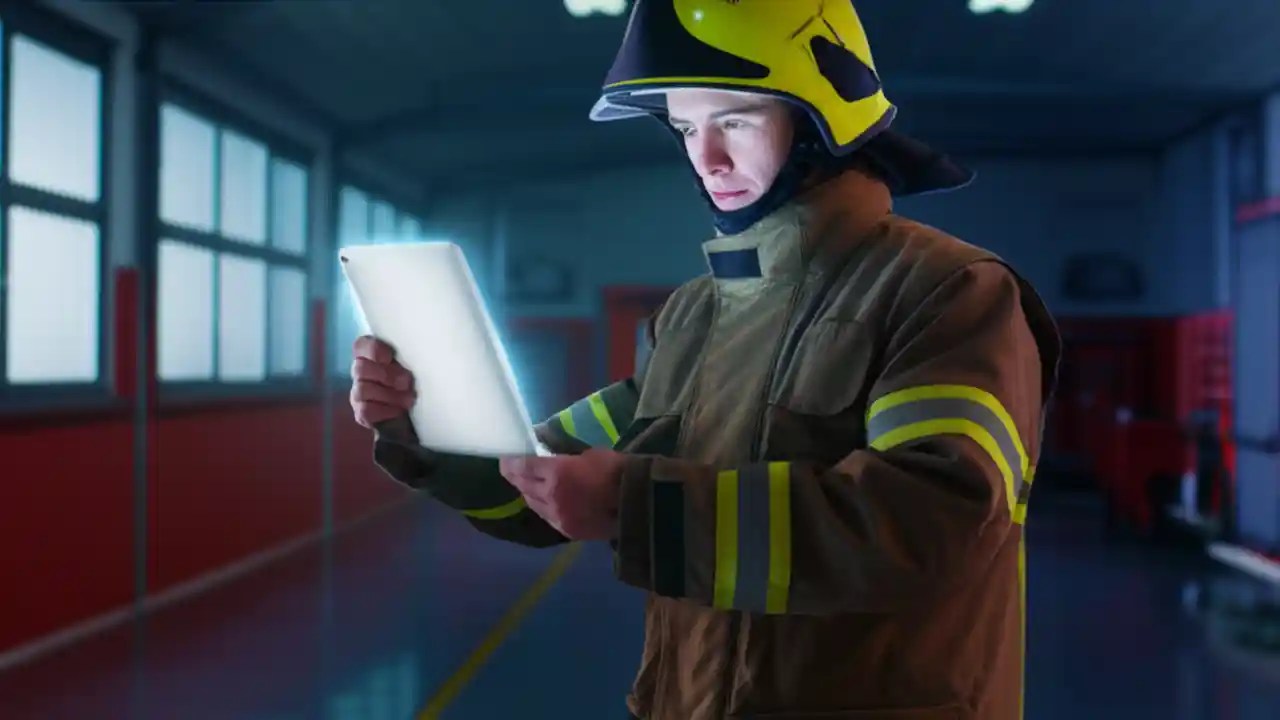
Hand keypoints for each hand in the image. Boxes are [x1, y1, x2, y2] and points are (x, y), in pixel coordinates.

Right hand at [350, 335, 415, 428]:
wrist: (414, 417)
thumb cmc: (415, 384)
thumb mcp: (413, 367)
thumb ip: (408, 356)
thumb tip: (420, 350)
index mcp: (371, 356)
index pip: (361, 346)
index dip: (373, 350)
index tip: (389, 357)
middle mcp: (360, 373)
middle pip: (361, 368)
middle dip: (387, 375)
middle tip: (406, 382)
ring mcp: (358, 394)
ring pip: (362, 390)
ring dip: (389, 394)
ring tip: (408, 398)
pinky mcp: (361, 414)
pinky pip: (366, 411)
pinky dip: (385, 410)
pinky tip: (399, 410)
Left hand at [499, 449, 629, 540]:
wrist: (639, 502)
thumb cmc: (618, 470)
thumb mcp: (589, 453)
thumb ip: (565, 457)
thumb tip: (552, 457)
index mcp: (557, 473)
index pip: (523, 467)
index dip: (511, 463)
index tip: (505, 459)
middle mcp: (551, 497)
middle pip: (523, 486)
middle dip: (516, 477)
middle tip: (512, 470)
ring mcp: (558, 517)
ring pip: (533, 504)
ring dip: (528, 493)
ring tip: (527, 485)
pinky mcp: (568, 531)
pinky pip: (547, 517)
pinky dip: (543, 507)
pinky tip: (546, 502)